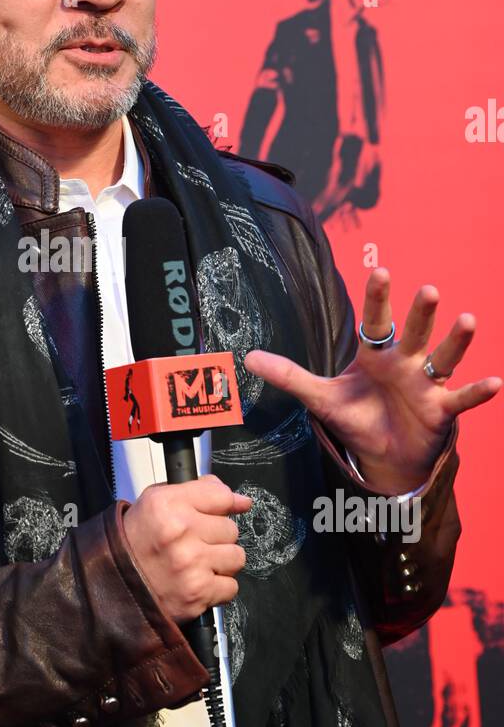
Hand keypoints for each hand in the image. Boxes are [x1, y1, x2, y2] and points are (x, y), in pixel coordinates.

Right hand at [120, 475, 249, 622]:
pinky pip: (230, 586)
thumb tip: (237, 498)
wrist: (113, 584)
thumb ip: (196, 491)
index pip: (222, 496)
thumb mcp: (154, 502)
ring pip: (236, 557)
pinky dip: (217, 588)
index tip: (226, 510)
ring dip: (221, 562)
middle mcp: (180, 532)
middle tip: (195, 543)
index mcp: (168, 504)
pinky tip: (197, 582)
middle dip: (217, 537)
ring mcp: (191, 564)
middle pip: (231, 529)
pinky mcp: (198, 592)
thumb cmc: (133, 543)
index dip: (225, 505)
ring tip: (198, 563)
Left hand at [244, 268, 501, 492]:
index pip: (375, 321)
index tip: (381, 271)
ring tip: (468, 321)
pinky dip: (478, 391)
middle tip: (427, 290)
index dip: (378, 298)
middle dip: (419, 314)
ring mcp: (427, 384)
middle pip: (412, 332)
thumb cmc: (357, 417)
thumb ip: (289, 375)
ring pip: (443, 357)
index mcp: (376, 355)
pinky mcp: (442, 410)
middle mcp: (405, 362)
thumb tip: (248, 358)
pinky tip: (496, 382)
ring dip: (455, 341)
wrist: (384, 456)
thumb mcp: (321, 397)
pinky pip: (463, 398)